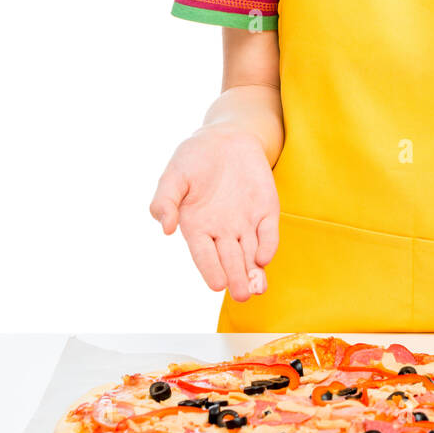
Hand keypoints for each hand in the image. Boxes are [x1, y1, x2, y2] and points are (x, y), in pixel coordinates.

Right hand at [149, 124, 279, 301]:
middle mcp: (221, 231)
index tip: (218, 285)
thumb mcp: (174, 175)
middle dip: (236, 279)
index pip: (204, 256)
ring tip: (256, 288)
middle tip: (241, 295)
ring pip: (251, 254)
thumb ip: (165, 201)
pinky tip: (264, 256)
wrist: (226, 137)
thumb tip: (165, 228)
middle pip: (230, 261)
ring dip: (254, 272)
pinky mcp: (266, 211)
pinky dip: (268, 245)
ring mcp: (245, 222)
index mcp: (197, 227)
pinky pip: (268, 233)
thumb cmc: (194, 158)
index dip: (211, 270)